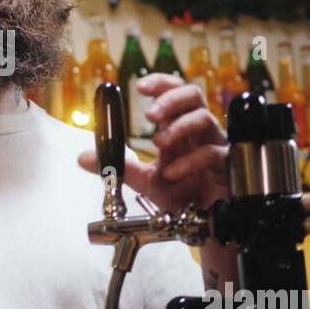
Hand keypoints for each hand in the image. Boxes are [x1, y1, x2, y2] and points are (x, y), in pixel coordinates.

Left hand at [79, 73, 228, 212]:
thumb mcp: (143, 180)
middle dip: (170, 99)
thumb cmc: (180, 195)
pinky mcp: (226, 165)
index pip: (174, 92)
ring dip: (178, 127)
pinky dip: (189, 160)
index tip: (139, 86)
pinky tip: (172, 172)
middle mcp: (197, 132)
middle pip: (193, 95)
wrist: (201, 224)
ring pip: (205, 118)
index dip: (160, 83)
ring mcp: (214, 145)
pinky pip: (212, 152)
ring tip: (159, 142)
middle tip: (149, 114)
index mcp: (178, 128)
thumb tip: (83, 157)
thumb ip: (118, 167)